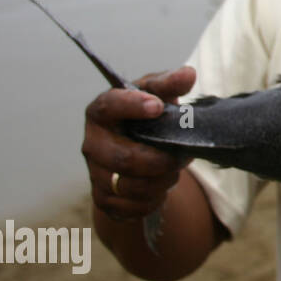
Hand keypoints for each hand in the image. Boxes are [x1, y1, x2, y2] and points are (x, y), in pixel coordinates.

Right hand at [82, 67, 196, 221]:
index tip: (158, 106)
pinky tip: (160, 186)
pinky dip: (155, 199)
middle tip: (183, 155)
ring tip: (174, 169)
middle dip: (160, 161)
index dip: (132, 106)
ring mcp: (95, 173)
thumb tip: (188, 74)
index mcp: (102, 112)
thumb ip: (170, 84)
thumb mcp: (158, 96)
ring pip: (131, 187)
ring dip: (162, 181)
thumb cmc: (148, 119)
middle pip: (124, 158)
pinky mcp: (104, 199)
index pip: (110, 106)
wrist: (139, 156)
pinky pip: (134, 207)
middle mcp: (92, 143)